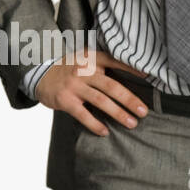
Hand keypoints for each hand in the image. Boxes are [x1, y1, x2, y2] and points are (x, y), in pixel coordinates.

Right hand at [34, 50, 150, 135]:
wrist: (40, 74)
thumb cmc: (69, 69)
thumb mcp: (84, 59)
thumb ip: (102, 65)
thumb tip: (132, 77)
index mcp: (90, 58)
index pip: (114, 61)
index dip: (132, 69)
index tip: (149, 77)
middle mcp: (82, 70)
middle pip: (111, 85)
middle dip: (129, 99)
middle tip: (144, 111)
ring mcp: (73, 85)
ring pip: (100, 100)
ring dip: (118, 113)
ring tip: (132, 123)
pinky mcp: (65, 100)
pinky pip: (83, 114)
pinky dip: (95, 124)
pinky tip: (105, 132)